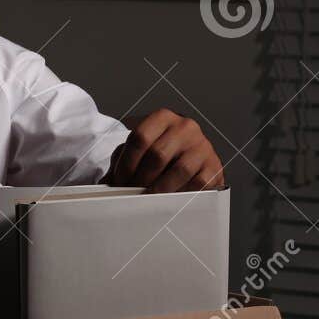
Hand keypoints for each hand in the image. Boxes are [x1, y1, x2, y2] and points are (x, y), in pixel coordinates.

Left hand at [107, 109, 225, 192]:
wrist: (193, 160)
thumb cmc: (162, 156)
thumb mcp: (140, 152)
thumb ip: (123, 162)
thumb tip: (104, 187)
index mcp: (163, 117)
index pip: (140, 137)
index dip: (126, 163)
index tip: (119, 183)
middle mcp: (185, 126)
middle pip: (158, 155)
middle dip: (141, 179)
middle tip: (132, 195)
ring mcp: (202, 145)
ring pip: (179, 170)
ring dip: (160, 189)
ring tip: (148, 201)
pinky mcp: (214, 165)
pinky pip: (197, 183)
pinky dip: (181, 194)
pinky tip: (170, 201)